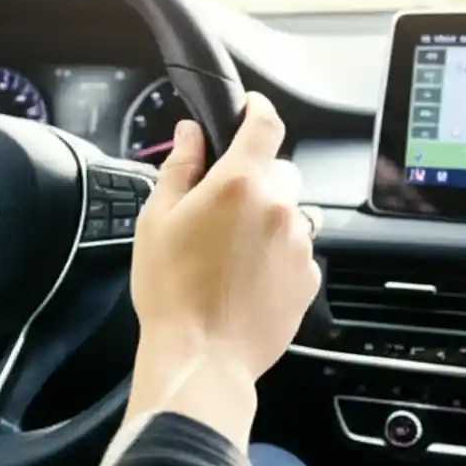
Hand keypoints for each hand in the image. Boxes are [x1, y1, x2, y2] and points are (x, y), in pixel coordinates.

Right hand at [122, 93, 320, 446]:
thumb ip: (179, 168)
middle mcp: (278, 207)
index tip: (251, 109)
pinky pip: (298, 249)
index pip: (264, 124)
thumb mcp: (156, 220)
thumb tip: (191, 135)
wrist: (202, 356)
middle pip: (279, 171)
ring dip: (269, 218)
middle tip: (221, 207)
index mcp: (239, 183)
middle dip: (255, 179)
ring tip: (233, 249)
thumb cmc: (172, 292)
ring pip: (292, 211)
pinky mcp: (309, 277)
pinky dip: (278, 253)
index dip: (257, 109)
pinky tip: (247, 276)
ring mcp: (299, 243)